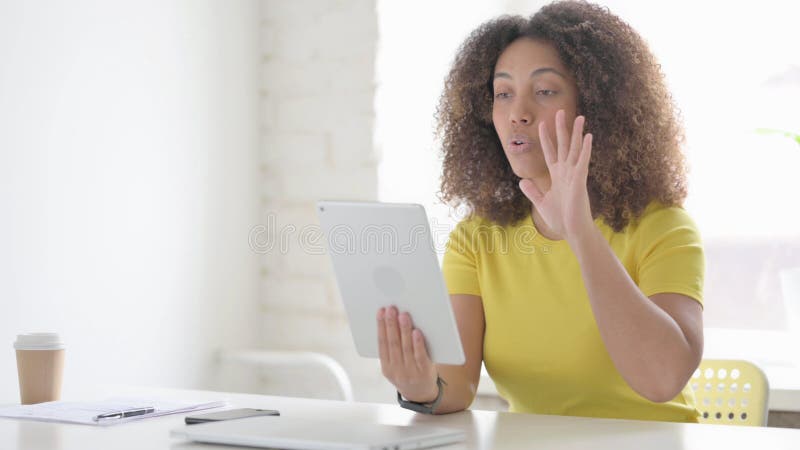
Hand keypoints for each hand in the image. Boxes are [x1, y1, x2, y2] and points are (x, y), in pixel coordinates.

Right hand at [377, 306, 438, 402]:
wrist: (422, 394)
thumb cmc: (409, 373)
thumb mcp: (395, 365)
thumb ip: (393, 348)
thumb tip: (393, 321)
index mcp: (387, 367)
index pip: (382, 343)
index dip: (381, 326)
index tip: (381, 311)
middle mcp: (397, 370)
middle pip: (392, 344)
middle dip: (391, 324)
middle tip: (391, 308)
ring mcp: (410, 372)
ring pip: (405, 348)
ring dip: (404, 330)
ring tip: (403, 315)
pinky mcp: (424, 373)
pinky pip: (420, 356)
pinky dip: (417, 343)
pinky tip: (416, 332)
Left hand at [519, 109, 593, 240]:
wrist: (573, 231)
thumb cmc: (561, 219)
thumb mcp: (541, 203)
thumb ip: (532, 192)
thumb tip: (522, 182)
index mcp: (557, 176)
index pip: (550, 152)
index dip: (546, 138)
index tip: (541, 125)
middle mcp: (566, 172)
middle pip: (563, 145)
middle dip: (561, 129)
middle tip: (559, 111)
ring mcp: (574, 175)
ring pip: (574, 150)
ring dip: (577, 133)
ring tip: (580, 117)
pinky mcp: (580, 181)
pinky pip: (582, 162)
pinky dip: (585, 150)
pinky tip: (588, 137)